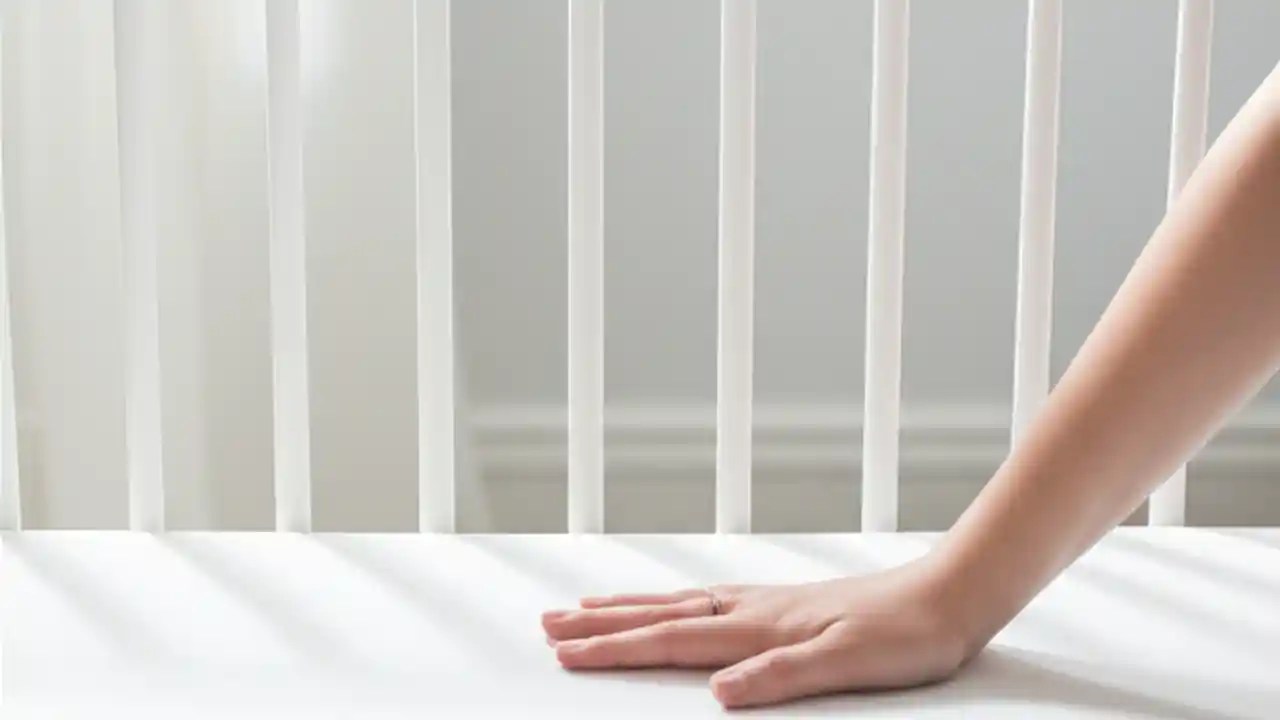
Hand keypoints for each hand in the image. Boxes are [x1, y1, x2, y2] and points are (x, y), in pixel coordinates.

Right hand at [541, 558, 974, 708]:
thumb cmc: (904, 635)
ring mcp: (765, 604)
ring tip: (587, 605)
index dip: (613, 647)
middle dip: (601, 622)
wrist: (947, 597)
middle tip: (550, 622)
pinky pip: (707, 599)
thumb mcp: (846, 664)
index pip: (670, 640)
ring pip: (679, 602)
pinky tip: (674, 603)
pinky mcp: (782, 605)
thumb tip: (719, 692)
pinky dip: (672, 601)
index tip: (564, 650)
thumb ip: (781, 676)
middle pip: (660, 615)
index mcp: (759, 628)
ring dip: (628, 606)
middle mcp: (753, 610)